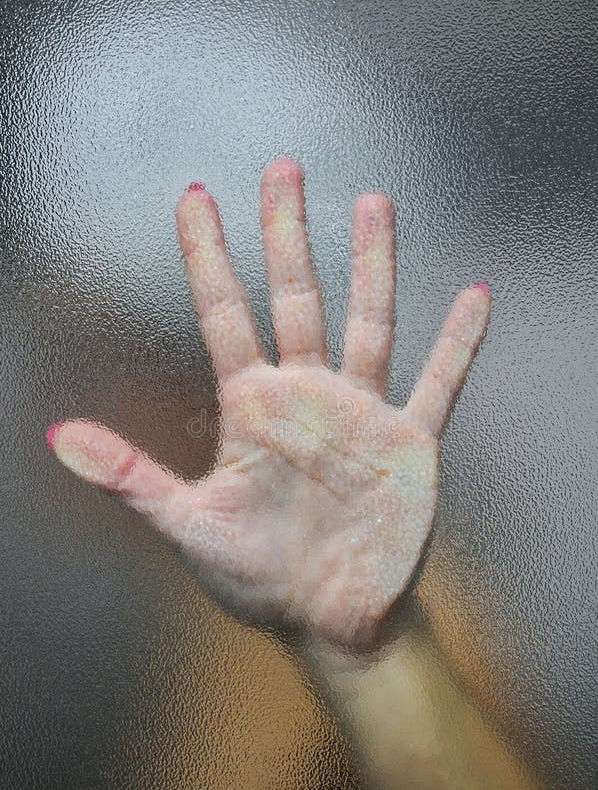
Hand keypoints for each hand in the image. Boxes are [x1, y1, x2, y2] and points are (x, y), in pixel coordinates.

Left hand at [48, 159, 489, 649]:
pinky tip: (475, 298)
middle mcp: (306, 396)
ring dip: (373, 265)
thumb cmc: (257, 576)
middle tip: (283, 169)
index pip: (222, 313)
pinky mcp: (409, 444)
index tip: (194, 196)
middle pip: (296, 296)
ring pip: (369, 323)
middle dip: (287, 233)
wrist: (328, 620)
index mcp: (252, 407)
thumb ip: (129, 475)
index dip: (207, 255)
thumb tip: (55, 436)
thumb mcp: (188, 524)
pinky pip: (438, 385)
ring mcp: (361, 414)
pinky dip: (459, 345)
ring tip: (372, 202)